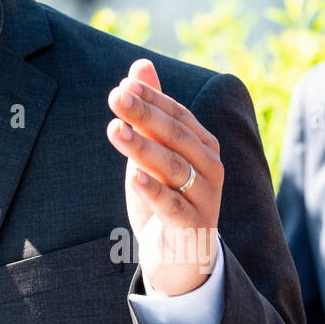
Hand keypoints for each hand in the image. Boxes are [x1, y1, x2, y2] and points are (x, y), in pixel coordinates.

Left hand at [106, 59, 222, 295]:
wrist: (181, 258)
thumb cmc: (165, 197)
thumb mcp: (153, 152)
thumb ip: (149, 111)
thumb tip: (140, 65)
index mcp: (203, 145)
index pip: (176, 114)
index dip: (151, 99)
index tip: (123, 85)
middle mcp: (209, 167)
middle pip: (174, 136)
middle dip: (144, 115)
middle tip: (116, 97)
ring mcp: (204, 198)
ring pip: (172, 167)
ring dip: (142, 147)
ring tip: (115, 129)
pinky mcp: (192, 227)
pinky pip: (172, 205)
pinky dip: (153, 190)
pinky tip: (133, 175)